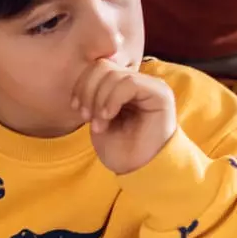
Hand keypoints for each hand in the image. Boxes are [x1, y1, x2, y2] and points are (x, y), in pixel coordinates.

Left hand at [73, 60, 175, 175]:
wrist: (139, 171)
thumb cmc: (120, 149)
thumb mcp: (98, 117)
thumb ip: (95, 94)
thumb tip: (85, 76)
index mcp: (122, 86)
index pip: (99, 67)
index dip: (82, 84)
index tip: (76, 107)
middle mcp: (138, 81)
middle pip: (104, 66)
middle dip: (89, 91)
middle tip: (86, 117)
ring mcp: (150, 86)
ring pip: (114, 75)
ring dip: (99, 101)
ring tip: (99, 125)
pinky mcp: (160, 94)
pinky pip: (129, 83)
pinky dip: (112, 99)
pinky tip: (108, 117)